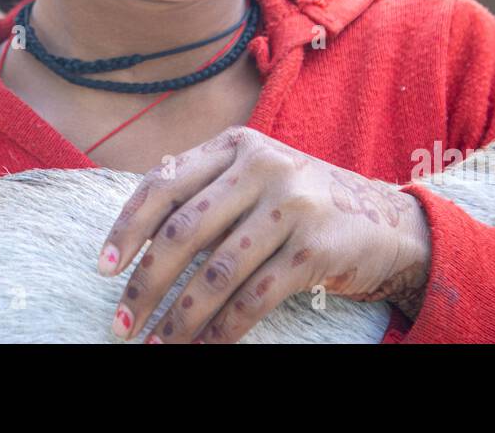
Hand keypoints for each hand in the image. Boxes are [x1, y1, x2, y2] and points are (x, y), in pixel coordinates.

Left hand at [95, 125, 432, 342]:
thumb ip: (208, 183)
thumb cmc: (306, 202)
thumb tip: (141, 209)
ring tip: (156, 345)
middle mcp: (263, 167)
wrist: (391, 225)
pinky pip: (254, 298)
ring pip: (217, 271)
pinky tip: (202, 348)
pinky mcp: (316, 248)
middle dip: (146, 284)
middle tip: (121, 323)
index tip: (103, 269)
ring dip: (180, 317)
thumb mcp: (259, 174)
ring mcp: (293, 205)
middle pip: (184, 231)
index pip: (165, 184)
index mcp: (237, 145)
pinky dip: (222, 330)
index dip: (127, 229)